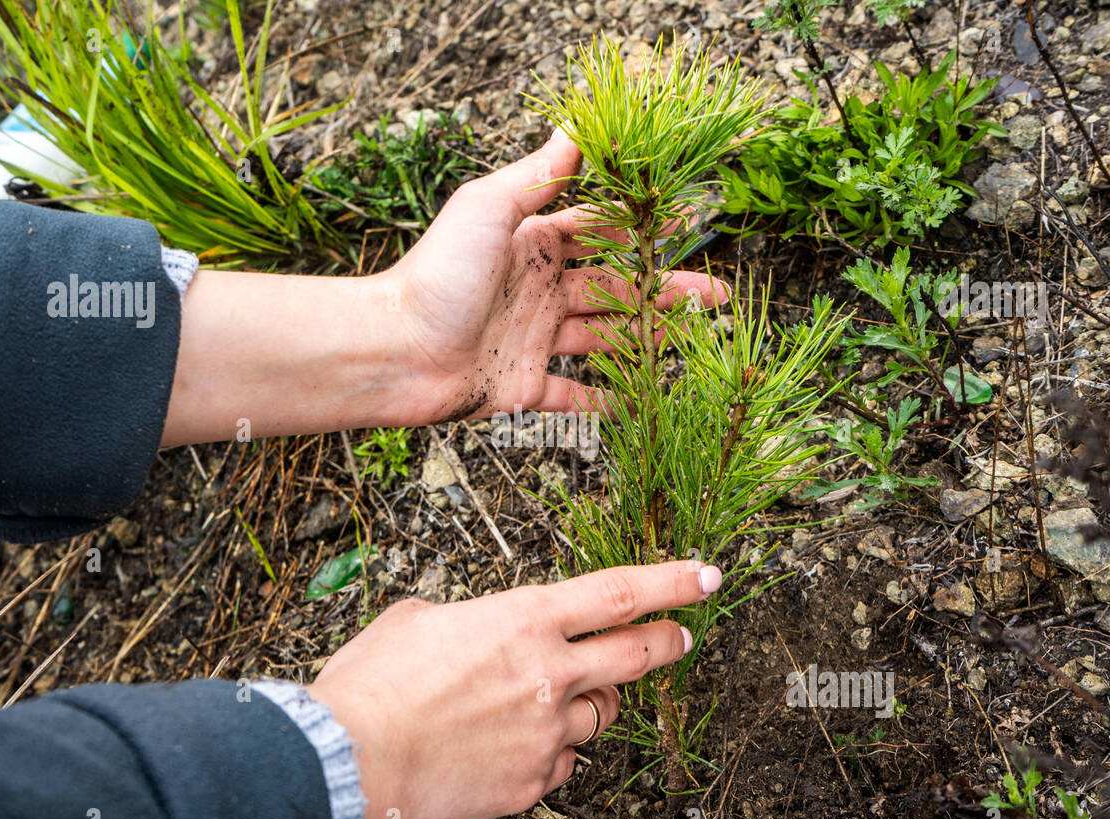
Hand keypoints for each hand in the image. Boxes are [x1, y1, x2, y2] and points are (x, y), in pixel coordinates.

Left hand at [160, 132, 727, 445]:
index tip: (688, 227)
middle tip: (715, 295)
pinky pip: (570, 395)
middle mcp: (537, 292)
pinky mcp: (521, 387)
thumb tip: (573, 125)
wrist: (394, 351)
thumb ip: (535, 174)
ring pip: (603, 339)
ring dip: (646, 339)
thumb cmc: (437, 276)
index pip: (600, 234)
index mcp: (532, 247)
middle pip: (615, 289)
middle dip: (664, 291)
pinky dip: (601, 401)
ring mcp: (531, 341)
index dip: (643, 230)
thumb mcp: (487, 209)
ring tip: (690, 341)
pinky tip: (636, 402)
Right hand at [307, 559, 722, 818]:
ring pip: (601, 715)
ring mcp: (545, 733)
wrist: (346, 760)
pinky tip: (521, 746)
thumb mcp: (414, 621)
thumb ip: (463, 619)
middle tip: (682, 635)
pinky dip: (552, 752)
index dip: (672, 583)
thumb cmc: (372, 687)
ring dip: (592, 702)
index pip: (619, 593)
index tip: (705, 577)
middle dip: (668, 641)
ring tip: (562, 699)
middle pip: (637, 655)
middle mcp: (547, 674)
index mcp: (523, 621)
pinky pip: (563, 763)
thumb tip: (466, 629)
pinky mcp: (530, 781)